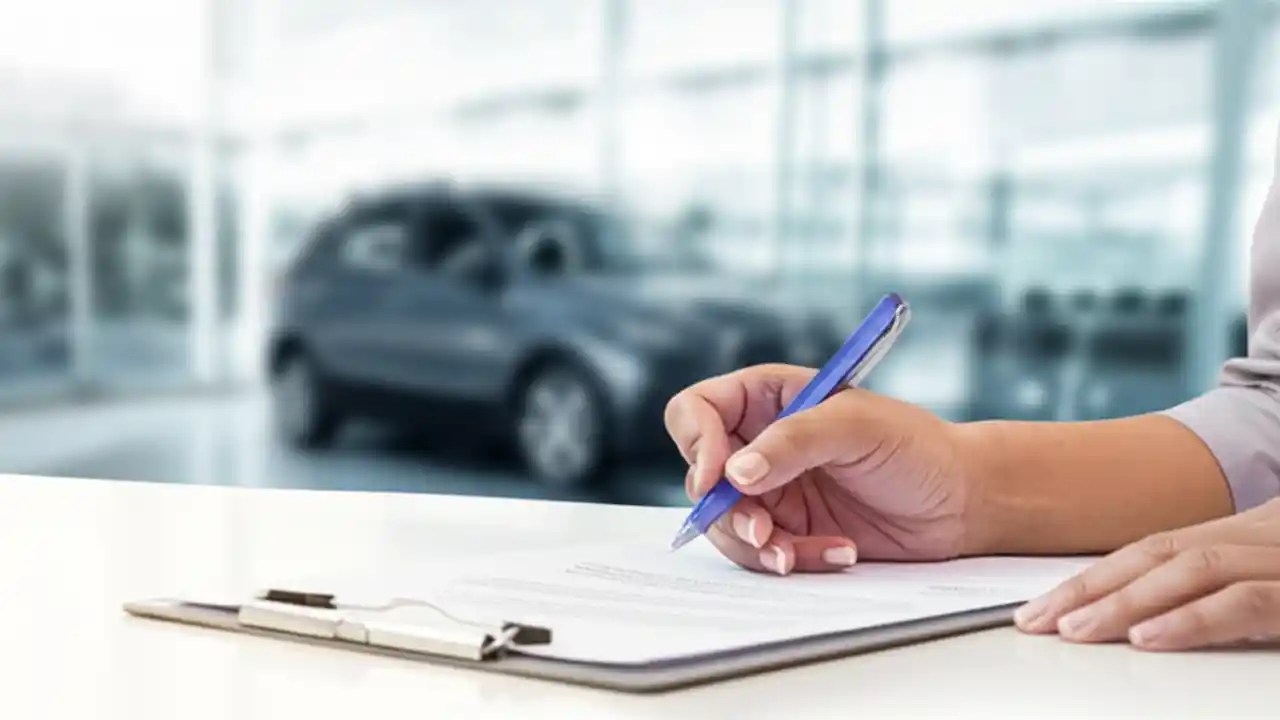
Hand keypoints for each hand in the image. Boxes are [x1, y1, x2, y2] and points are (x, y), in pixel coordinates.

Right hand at [663, 363, 980, 574]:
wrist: (961, 502)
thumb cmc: (917, 446)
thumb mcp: (857, 427)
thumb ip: (794, 441)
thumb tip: (735, 473)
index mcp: (767, 397)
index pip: (697, 410)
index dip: (696, 442)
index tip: (717, 478)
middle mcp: (760, 441)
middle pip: (702, 475)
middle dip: (726, 510)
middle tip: (763, 530)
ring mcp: (772, 489)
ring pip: (725, 522)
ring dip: (758, 544)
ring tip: (799, 552)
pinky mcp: (790, 529)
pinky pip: (763, 552)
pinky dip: (794, 559)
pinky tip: (839, 552)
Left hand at [1015, 498, 1279, 649]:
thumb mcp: (1274, 577)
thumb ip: (1223, 590)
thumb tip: (1152, 619)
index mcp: (1247, 535)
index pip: (1154, 551)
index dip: (1095, 578)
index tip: (1043, 607)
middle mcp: (1259, 538)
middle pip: (1156, 555)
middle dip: (1089, 588)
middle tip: (1035, 620)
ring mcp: (1279, 560)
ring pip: (1188, 571)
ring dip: (1124, 601)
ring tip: (1073, 630)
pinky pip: (1243, 603)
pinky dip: (1190, 619)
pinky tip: (1145, 637)